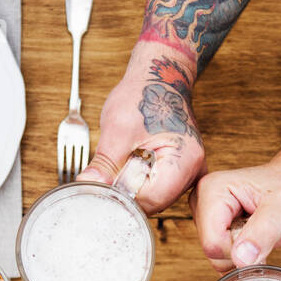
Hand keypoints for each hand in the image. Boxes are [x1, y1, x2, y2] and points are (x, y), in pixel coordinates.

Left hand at [77, 45, 205, 213]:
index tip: (102, 190)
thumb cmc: (145, 93)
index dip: (124, 198)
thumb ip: (104, 164)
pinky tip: (130, 166)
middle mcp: (192, 170)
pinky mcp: (178, 172)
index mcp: (184, 160)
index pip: (151, 199)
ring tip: (122, 164)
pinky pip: (156, 188)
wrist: (159, 77)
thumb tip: (88, 185)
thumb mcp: (118, 128)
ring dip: (132, 188)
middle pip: (154, 203)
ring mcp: (187, 173)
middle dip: (127, 194)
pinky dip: (139, 182)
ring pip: (154, 198)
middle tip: (107, 177)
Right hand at [190, 146, 280, 272]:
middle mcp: (203, 202)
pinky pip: (223, 258)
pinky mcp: (216, 228)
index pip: (213, 244)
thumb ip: (263, 232)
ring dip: (244, 256)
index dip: (241, 251)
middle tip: (264, 231)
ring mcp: (208, 216)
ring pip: (217, 259)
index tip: (264, 233)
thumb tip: (240, 259)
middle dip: (242, 253)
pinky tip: (256, 239)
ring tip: (261, 233)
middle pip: (213, 253)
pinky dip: (243, 257)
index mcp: (212, 190)